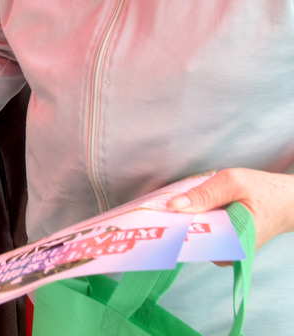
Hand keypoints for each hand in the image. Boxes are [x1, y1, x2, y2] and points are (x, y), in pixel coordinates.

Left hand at [167, 168, 293, 251]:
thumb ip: (203, 194)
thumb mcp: (232, 183)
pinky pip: (203, 235)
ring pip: (196, 239)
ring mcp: (228, 250)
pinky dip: (194, 222)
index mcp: (235, 241)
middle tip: (156, 212)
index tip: (155, 221)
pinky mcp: (225, 244)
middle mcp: (231, 253)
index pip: (197, 243)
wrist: (288, 200)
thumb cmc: (263, 190)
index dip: (175, 231)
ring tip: (168, 208)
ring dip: (184, 223)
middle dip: (176, 226)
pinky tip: (185, 209)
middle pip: (193, 242)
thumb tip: (173, 207)